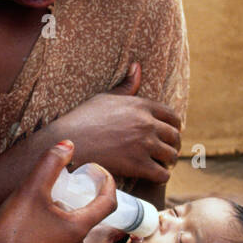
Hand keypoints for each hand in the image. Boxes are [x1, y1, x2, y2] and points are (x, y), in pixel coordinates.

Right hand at [0, 140, 116, 242]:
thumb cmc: (10, 230)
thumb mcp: (30, 189)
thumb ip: (50, 163)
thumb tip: (68, 145)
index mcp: (78, 229)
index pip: (108, 203)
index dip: (106, 183)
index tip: (95, 172)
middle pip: (85, 219)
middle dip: (73, 203)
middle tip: (50, 194)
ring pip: (71, 237)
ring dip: (61, 222)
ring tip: (36, 215)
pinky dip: (51, 240)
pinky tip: (31, 236)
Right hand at [53, 62, 181, 184]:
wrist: (68, 142)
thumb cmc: (82, 119)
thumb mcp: (105, 97)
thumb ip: (126, 85)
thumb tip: (137, 66)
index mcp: (142, 106)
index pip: (172, 116)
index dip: (174, 126)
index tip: (169, 133)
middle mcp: (147, 123)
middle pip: (174, 137)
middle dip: (172, 145)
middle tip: (164, 152)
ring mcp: (144, 145)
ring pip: (171, 156)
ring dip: (167, 162)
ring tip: (159, 165)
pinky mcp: (138, 165)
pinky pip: (162, 175)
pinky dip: (160, 177)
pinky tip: (152, 176)